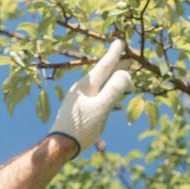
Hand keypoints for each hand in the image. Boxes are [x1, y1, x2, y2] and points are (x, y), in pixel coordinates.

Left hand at [47, 39, 133, 156]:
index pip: (103, 66)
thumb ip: (113, 91)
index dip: (114, 55)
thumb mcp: (100, 109)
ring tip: (124, 78)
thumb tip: (125, 74)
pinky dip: (108, 95)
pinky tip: (114, 104)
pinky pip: (98, 97)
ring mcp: (79, 100)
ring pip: (101, 86)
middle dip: (116, 67)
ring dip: (113, 81)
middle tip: (129, 59)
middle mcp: (81, 89)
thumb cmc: (80, 128)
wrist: (60, 146)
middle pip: (103, 75)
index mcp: (86, 86)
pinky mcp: (79, 111)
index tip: (120, 42)